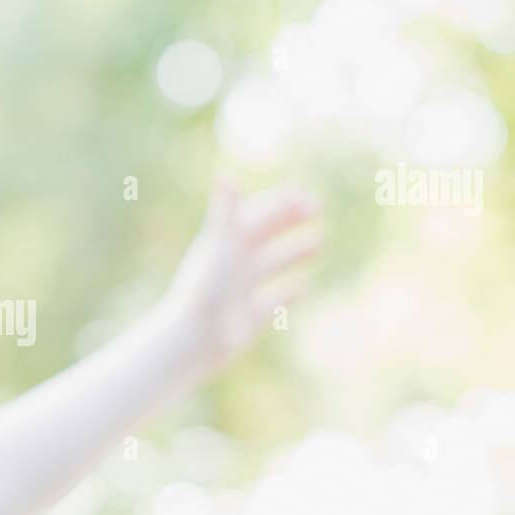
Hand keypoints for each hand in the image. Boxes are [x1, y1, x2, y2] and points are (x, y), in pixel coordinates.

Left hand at [155, 179, 322, 385]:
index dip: (281, 202)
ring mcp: (242, 290)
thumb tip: (226, 175)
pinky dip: (290, 291)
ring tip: (319, 241)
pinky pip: (274, 300)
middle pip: (266, 234)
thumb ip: (226, 211)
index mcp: (225, 243)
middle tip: (321, 210)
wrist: (194, 339)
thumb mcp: (219, 246)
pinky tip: (305, 285)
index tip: (309, 196)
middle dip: (291, 220)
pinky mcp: (250, 316)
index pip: (257, 213)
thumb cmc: (204, 289)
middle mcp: (234, 264)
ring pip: (273, 264)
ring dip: (295, 251)